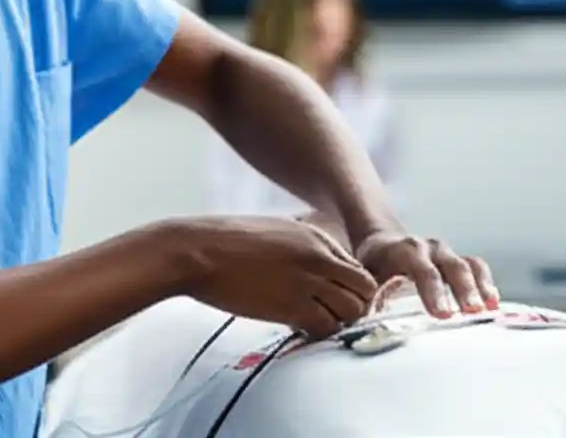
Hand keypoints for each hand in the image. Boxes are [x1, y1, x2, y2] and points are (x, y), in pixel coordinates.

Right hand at [177, 216, 378, 338]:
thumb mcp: (277, 231)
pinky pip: (325, 326)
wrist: (200, 250)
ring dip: (338, 322)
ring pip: (351, 311)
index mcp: (317, 238)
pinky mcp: (291, 305)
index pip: (357, 269)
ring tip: (314, 323)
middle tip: (332, 316)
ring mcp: (309, 281)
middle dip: (356, 307)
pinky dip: (318, 333)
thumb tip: (315, 267)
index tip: (334, 301)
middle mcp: (321, 257)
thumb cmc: (228, 242)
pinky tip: (298, 329)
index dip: (351, 289)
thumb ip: (303, 248)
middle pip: (365, 290)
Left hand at [355, 231, 499, 318]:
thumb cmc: (372, 267)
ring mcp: (446, 253)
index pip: (422, 270)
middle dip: (464, 290)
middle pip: (452, 267)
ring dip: (480, 288)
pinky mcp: (458, 261)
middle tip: (471, 313)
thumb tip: (366, 328)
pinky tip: (493, 304)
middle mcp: (429, 248)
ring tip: (489, 310)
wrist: (382, 244)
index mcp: (404, 250)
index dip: (433, 292)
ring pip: (469, 266)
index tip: (443, 315)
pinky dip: (486, 284)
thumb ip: (367, 299)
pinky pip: (477, 268)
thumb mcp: (364, 278)